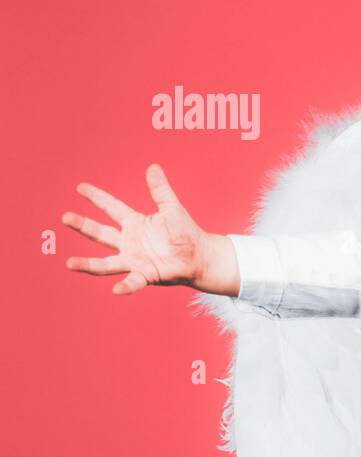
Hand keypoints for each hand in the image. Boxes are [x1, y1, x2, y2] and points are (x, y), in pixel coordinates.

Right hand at [63, 163, 212, 294]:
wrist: (200, 256)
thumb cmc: (185, 232)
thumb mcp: (172, 208)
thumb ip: (161, 190)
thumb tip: (153, 167)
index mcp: (134, 223)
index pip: (111, 208)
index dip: (97, 198)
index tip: (80, 187)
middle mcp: (128, 242)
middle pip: (100, 234)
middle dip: (83, 226)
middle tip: (65, 218)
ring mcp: (134, 260)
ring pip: (106, 263)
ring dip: (88, 264)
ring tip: (69, 263)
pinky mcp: (146, 274)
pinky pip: (133, 281)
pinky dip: (125, 285)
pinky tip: (116, 289)